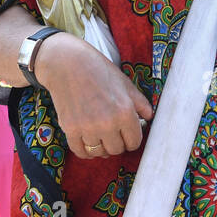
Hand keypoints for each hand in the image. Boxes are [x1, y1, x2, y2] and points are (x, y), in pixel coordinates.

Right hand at [36, 32, 151, 159]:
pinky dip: (85, 150)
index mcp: (125, 112)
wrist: (67, 63)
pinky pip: (81, 152)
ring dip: (101, 147)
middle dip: (117, 143)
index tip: (126, 134)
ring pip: (99, 153)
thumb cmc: (99, 71)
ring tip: (99, 135)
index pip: (134, 143)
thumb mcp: (125, 83)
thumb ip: (140, 102)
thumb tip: (149, 117)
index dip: (131, 139)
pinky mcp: (70, 129)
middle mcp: (108, 123)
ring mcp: (88, 128)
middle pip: (117, 150)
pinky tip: (87, 141)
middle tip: (112, 132)